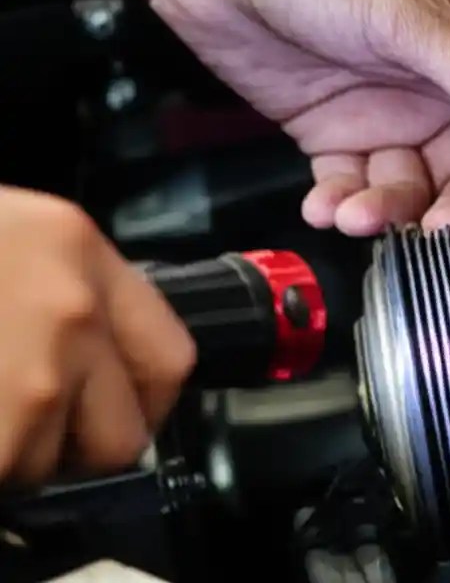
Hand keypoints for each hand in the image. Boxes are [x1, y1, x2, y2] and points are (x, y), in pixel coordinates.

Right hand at [0, 187, 194, 483]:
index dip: (146, 402)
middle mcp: (73, 310)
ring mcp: (31, 374)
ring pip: (48, 465)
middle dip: (78, 448)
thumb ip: (68, 288)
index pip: (170, 356)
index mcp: (79, 248)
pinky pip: (7, 477)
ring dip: (15, 456)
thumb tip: (100, 356)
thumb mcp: (13, 235)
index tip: (113, 413)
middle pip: (124, 434)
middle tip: (30, 427)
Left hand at [144, 0, 449, 235]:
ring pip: (400, 188)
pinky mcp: (325, 132)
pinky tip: (326, 206)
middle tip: (430, 229)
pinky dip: (337, 204)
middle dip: (444, 210)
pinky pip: (345, 185)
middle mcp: (425, 94)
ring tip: (358, 213)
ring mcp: (376, 115)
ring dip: (384, 211)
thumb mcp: (413, 20)